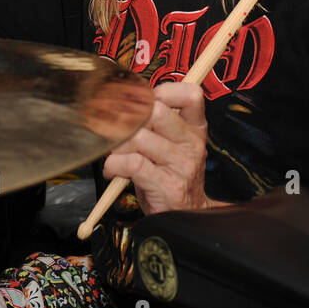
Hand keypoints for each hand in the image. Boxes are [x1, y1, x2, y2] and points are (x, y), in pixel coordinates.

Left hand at [102, 83, 211, 215]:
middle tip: (117, 127)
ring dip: (117, 143)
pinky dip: (113, 164)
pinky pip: (131, 163)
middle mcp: (191, 143)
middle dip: (128, 117)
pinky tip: (113, 170)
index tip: (145, 102)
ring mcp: (181, 164)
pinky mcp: (166, 185)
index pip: (191, 94)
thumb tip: (124, 97)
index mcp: (195, 128)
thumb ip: (156, 122)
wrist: (185, 216)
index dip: (164, 91)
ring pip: (139, 136)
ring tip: (113, 152)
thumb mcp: (171, 144)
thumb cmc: (171, 175)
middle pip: (156, 111)